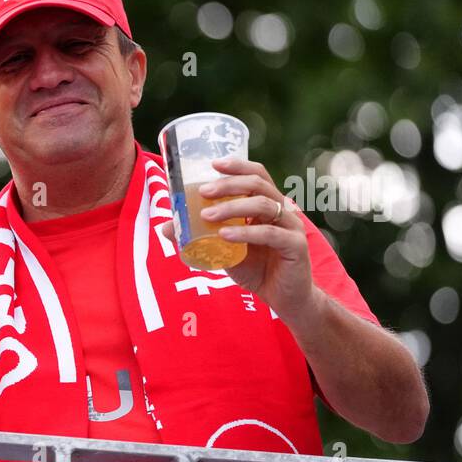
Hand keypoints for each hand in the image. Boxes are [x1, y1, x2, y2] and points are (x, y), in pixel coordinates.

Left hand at [162, 157, 316, 321]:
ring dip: (232, 207)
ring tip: (207, 215)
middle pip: (258, 184)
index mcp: (267, 204)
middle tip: (204, 191)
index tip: (213, 164)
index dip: (237, 166)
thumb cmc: (256, 268)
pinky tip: (225, 235)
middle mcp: (282, 210)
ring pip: (263, 205)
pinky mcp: (295, 246)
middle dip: (229, 184)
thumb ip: (200, 236)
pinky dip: (246, 232)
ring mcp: (291, 226)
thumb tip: (165, 227)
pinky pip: (270, 233)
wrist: (283, 297)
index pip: (257, 175)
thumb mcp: (223, 250)